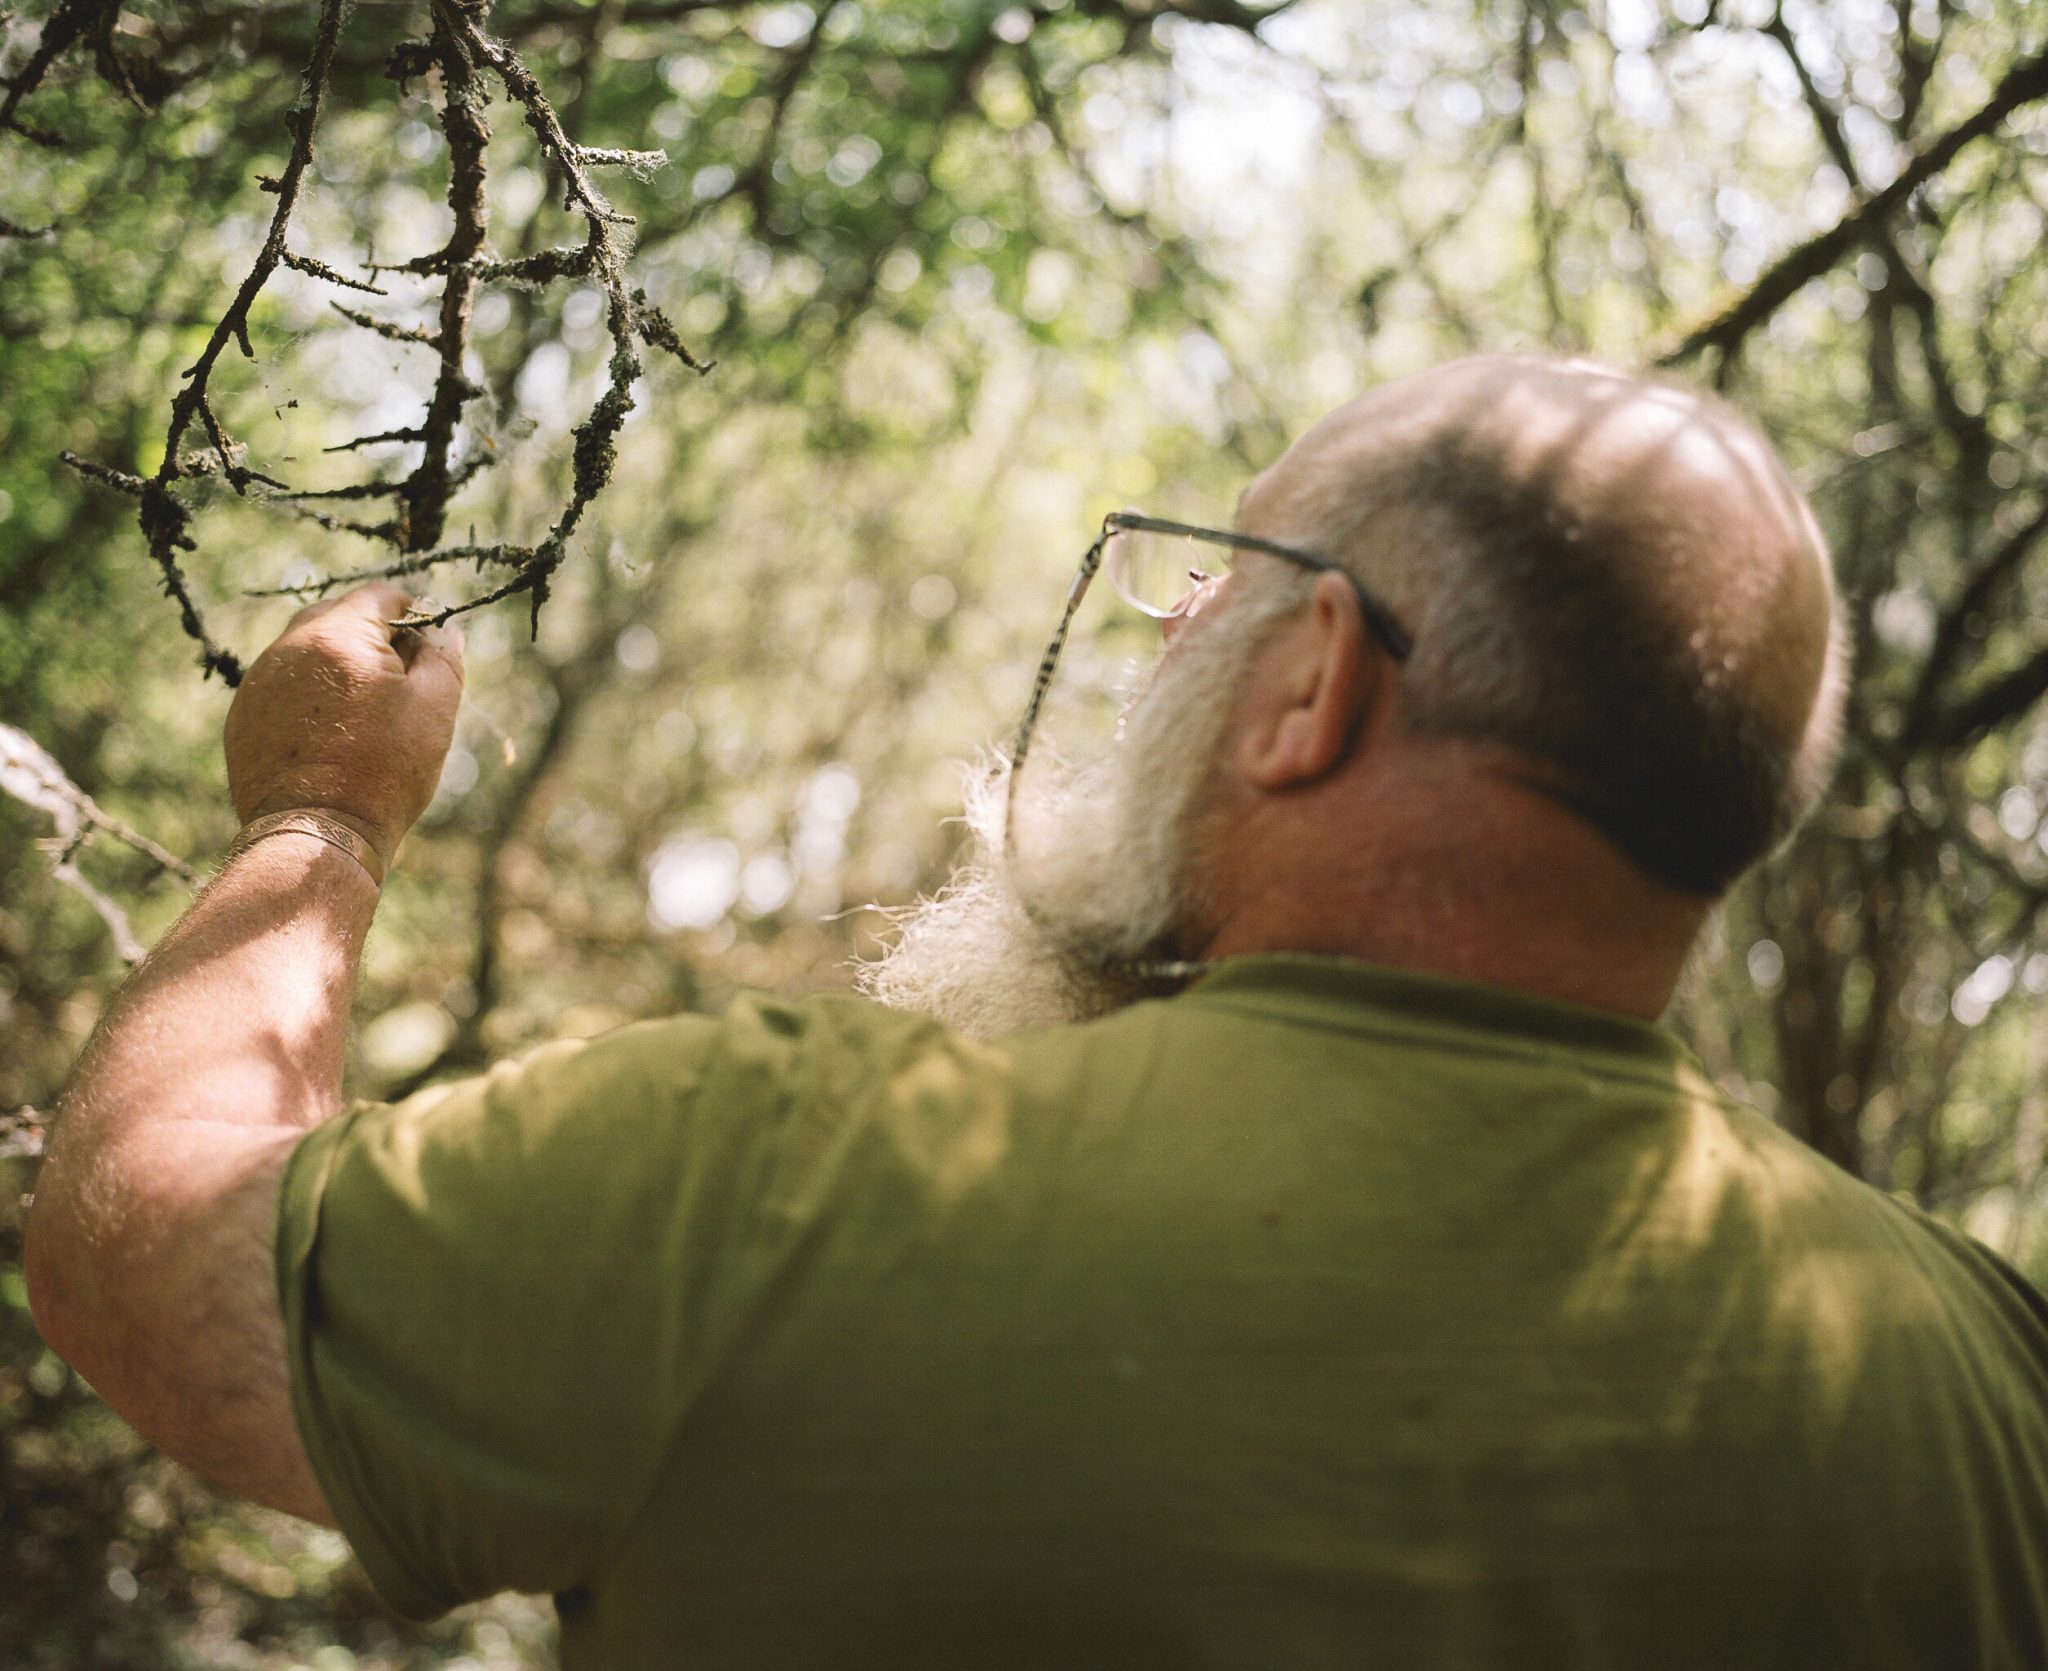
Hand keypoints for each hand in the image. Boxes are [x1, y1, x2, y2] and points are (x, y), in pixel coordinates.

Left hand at [224, 584, 464, 868]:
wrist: (316, 834)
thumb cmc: (384, 771)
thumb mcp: (434, 710)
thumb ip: (444, 658)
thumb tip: (445, 631)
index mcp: (339, 635)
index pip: (379, 596)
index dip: (412, 613)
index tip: (428, 643)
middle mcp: (290, 647)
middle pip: (337, 616)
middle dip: (371, 636)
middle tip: (400, 678)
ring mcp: (259, 681)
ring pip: (306, 652)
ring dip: (338, 667)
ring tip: (366, 713)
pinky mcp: (243, 715)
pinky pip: (282, 687)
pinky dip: (310, 697)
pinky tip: (333, 735)